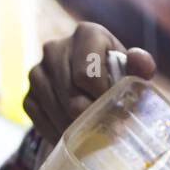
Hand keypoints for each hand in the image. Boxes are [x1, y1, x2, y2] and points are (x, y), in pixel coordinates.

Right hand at [24, 22, 155, 145]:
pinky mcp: (28, 94)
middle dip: (89, 117)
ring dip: (74, 128)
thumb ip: (141, 66)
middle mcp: (55, 48)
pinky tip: (73, 136)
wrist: (88, 87)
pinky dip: (57, 133)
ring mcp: (38, 71)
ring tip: (91, 134)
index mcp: (86, 34)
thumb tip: (141, 63)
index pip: (85, 74)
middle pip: (71, 95)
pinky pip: (40, 120)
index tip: (113, 109)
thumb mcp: (131, 71)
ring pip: (55, 110)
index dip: (101, 98)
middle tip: (106, 130)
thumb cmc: (115, 77)